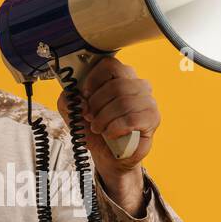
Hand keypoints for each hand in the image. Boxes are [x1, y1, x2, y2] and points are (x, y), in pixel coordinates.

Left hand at [57, 57, 159, 205]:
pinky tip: (111, 134)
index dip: (93, 80)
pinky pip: (132, 119)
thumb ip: (68, 99)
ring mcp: (148, 101)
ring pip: (123, 102)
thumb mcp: (74, 113)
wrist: (108, 156)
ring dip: (104, 118)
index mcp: (121, 77)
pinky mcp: (152, 119)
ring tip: (99, 128)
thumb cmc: (96, 131)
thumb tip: (77, 96)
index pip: (110, 65)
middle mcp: (138, 85)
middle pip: (115, 86)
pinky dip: (115, 128)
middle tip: (90, 117)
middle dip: (96, 104)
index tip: (85, 95)